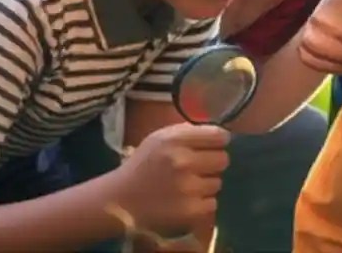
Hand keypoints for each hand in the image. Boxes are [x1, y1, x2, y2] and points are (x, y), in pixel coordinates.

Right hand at [112, 123, 229, 233]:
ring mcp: (188, 187)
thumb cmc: (142, 166)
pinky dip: (202, 203)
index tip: (211, 148)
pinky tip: (185, 201)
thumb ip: (189, 132)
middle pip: (223, 159)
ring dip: (206, 185)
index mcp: (176, 140)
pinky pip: (212, 203)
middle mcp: (184, 161)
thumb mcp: (159, 138)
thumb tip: (221, 134)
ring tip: (187, 186)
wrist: (119, 200)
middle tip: (198, 169)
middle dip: (213, 164)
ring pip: (218, 182)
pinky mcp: (190, 210)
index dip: (218, 142)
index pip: (219, 136)